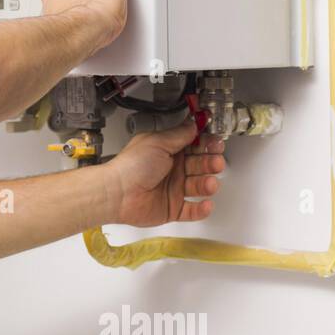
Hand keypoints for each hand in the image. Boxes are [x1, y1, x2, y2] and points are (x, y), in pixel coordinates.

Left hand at [106, 122, 224, 227]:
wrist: (117, 193)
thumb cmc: (131, 166)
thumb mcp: (158, 143)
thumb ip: (179, 134)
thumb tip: (193, 124)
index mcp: (168, 151)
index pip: (194, 146)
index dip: (207, 144)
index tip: (217, 143)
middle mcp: (172, 169)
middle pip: (200, 165)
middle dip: (211, 163)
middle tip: (216, 162)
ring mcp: (173, 189)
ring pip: (199, 186)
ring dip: (208, 184)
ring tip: (209, 183)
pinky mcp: (172, 208)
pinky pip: (192, 210)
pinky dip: (201, 209)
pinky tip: (206, 204)